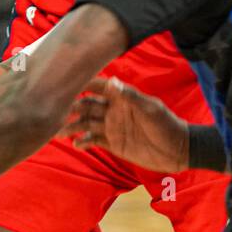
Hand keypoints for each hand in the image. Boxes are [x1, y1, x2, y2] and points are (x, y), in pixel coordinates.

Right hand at [62, 77, 188, 172]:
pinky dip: (84, 141)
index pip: (98, 87)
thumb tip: (111, 80)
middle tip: (55, 112)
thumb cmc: (166, 125)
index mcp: (122, 98)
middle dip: (71, 107)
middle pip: (87, 105)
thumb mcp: (150, 109)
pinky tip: (77, 144)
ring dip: (73, 126)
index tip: (64, 83)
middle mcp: (113, 110)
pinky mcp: (113, 144)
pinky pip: (94, 140)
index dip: (82, 84)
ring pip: (86, 124)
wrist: (177, 151)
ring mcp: (112, 127)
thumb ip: (129, 96)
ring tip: (59, 132)